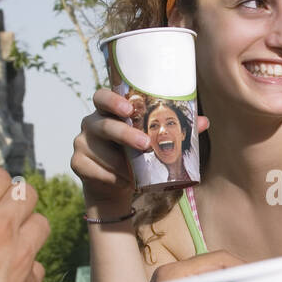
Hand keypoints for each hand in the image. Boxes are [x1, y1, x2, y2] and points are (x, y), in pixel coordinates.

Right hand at [0, 168, 48, 281]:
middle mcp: (1, 227)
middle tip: (2, 215)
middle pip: (29, 194)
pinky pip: (38, 265)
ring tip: (9, 242)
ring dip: (28, 230)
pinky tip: (7, 276)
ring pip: (42, 224)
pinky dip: (26, 269)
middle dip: (17, 202)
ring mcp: (20, 255)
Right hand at [72, 88, 209, 215]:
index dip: (112, 100)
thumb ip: (175, 131)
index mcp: (108, 112)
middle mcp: (91, 123)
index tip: (129, 109)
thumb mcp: (154, 142)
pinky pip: (93, 169)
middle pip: (102, 124)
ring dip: (120, 162)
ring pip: (98, 150)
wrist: (118, 185)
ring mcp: (81, 143)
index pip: (102, 97)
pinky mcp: (77, 163)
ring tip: (136, 172)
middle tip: (145, 145)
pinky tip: (122, 181)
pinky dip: (110, 176)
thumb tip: (204, 122)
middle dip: (124, 134)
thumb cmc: (137, 156)